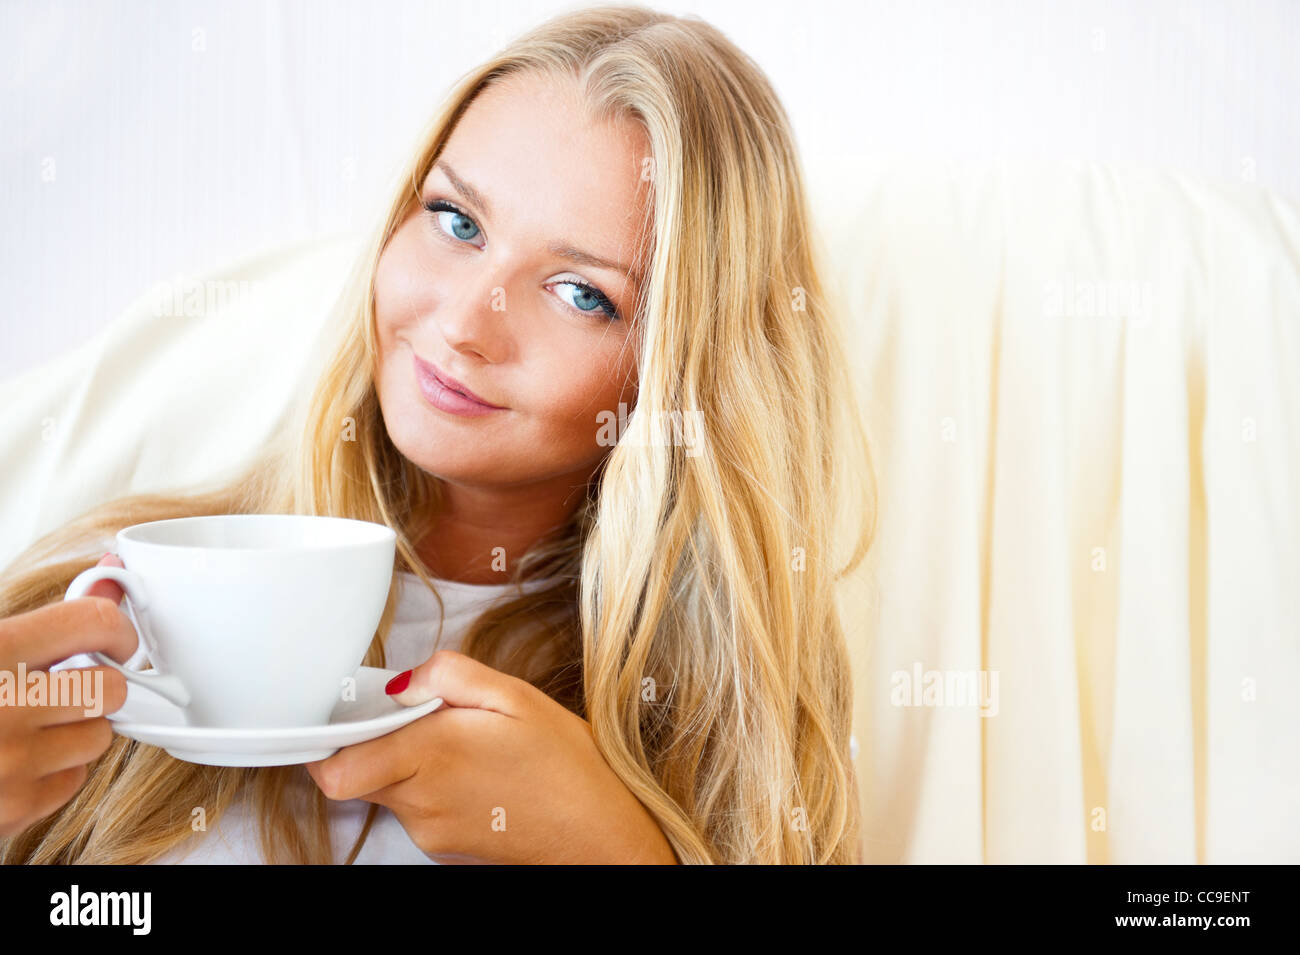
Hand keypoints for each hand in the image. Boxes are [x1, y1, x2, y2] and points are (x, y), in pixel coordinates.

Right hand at [0, 554, 131, 836]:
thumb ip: (48, 615)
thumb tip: (113, 575)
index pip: (94, 621)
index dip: (114, 627)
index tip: (112, 636)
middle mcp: (2, 707)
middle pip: (109, 687)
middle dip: (93, 684)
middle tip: (61, 686)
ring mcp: (11, 764)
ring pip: (98, 736)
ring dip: (74, 730)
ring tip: (28, 724)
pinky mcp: (14, 809)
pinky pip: (73, 779)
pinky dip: (54, 770)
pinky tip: (16, 759)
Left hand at [304, 650, 677, 863]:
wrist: (598, 834)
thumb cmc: (565, 765)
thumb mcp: (514, 696)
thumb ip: (448, 674)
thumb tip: (401, 681)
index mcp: (430, 755)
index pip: (335, 768)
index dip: (331, 741)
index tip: (355, 714)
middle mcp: (420, 801)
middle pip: (357, 775)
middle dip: (376, 743)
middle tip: (420, 718)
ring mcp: (429, 831)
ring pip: (388, 791)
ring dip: (408, 765)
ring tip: (464, 745)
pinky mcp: (443, 847)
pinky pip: (417, 810)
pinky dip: (432, 788)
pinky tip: (477, 773)